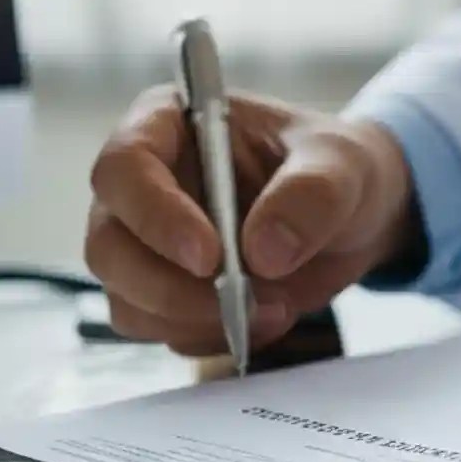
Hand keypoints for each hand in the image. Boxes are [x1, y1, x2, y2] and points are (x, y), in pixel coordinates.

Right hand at [84, 86, 417, 355]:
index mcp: (168, 125)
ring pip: (127, 299)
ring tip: (273, 309)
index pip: (124, 166)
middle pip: (108, 246)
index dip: (154, 215)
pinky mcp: (165, 292)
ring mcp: (147, 244)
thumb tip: (263, 251)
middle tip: (241, 299)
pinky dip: (210, 337)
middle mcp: (143, 185)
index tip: (208, 257)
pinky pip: (160, 330)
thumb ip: (311, 195)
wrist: (352, 220)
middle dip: (169, 288)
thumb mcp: (344, 165)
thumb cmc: (336, 169)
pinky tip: (262, 319)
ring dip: (194, 319)